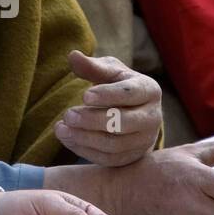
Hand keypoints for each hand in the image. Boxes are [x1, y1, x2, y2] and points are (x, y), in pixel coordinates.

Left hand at [56, 50, 160, 165]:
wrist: (132, 112)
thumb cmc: (118, 86)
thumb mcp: (108, 72)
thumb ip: (92, 66)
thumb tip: (73, 55)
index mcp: (149, 90)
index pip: (131, 93)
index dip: (108, 95)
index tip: (84, 95)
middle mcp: (153, 117)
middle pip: (124, 122)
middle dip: (93, 120)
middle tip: (68, 114)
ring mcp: (144, 141)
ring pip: (115, 144)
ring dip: (84, 138)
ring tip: (60, 128)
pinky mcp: (132, 158)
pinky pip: (108, 159)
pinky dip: (85, 150)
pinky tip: (67, 139)